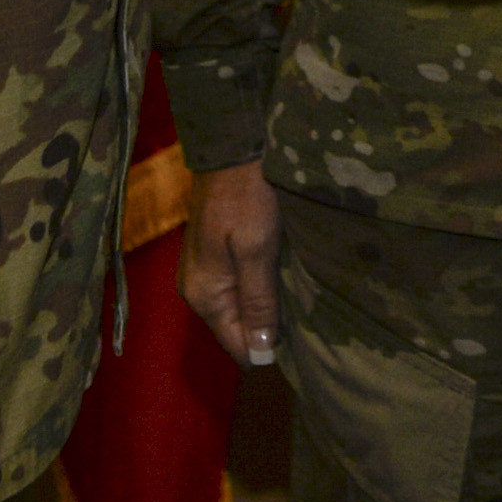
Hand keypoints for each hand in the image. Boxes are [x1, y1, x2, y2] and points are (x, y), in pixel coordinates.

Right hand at [181, 160, 283, 368]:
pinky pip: (239, 286)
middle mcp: (198, 291)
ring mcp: (205, 272)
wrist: (230, 148)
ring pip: (241, 307)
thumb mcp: (256, 249)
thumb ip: (258, 301)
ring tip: (297, 297)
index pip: (236, 345)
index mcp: (204, 295)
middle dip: (267, 325)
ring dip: (265, 305)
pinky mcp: (215, 256)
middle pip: (238, 327)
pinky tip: (281, 277)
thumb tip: (261, 353)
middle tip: (303, 313)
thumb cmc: (246, 197)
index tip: (299, 337)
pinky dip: (260, 286)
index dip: (266, 346)